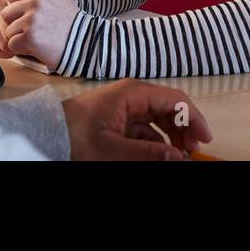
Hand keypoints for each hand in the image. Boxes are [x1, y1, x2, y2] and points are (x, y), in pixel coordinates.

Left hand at [0, 0, 78, 70]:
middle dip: (15, 23)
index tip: (25, 16)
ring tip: (37, 39)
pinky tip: (35, 47)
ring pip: (8, 30)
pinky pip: (12, 44)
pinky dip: (21, 49)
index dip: (16, 9)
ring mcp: (32, 20)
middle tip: (30, 30)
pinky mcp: (29, 37)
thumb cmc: (71, 22)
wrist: (84, 43)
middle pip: (6, 13)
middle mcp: (35, 2)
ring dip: (19, 37)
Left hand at [62, 78, 213, 160]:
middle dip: (184, 129)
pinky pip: (146, 128)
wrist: (44, 134)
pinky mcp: (118, 119)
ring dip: (172, 136)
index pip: (175, 99)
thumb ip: (147, 152)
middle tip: (193, 151)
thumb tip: (178, 157)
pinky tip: (161, 155)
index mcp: (133, 93)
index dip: (194, 118)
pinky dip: (156, 141)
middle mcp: (133, 95)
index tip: (205, 139)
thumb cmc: (74, 136)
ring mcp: (126, 107)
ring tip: (179, 155)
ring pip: (159, 119)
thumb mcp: (111, 149)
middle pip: (169, 108)